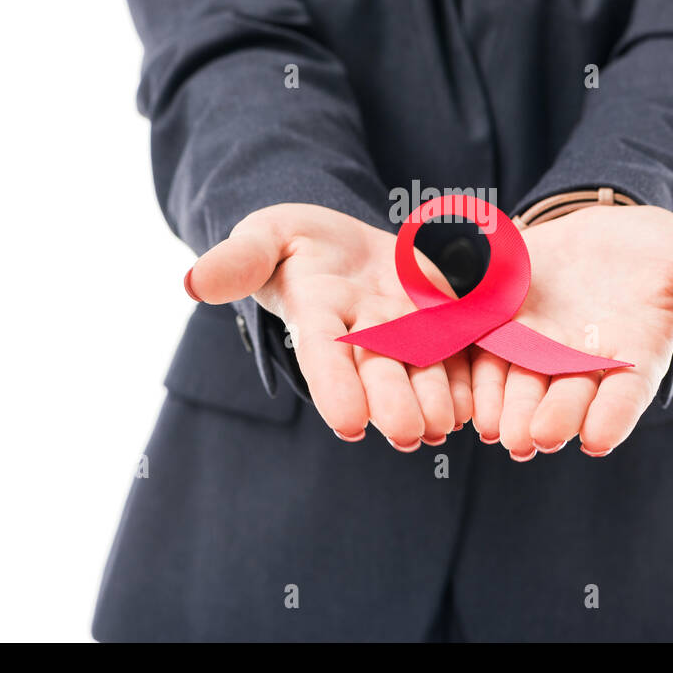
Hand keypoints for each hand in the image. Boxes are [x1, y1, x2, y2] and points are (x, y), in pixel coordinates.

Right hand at [185, 204, 471, 449]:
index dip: (334, 388)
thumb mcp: (264, 237)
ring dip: (434, 396)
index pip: (321, 355)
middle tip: (410, 434)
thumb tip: (192, 281)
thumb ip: (239, 259)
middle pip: (378, 371)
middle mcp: (361, 334)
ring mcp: (402, 329)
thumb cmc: (292, 241)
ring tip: (446, 423)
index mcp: (317, 316)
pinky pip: (455, 347)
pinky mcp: (438, 317)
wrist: (342, 242)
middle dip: (393, 403)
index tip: (349, 423)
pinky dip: (466, 372)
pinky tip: (479, 398)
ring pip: (420, 367)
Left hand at [469, 205, 672, 458]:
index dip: (612, 418)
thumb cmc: (657, 254)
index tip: (600, 438)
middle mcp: (581, 368)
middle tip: (538, 436)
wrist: (602, 230)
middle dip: (551, 418)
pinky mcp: (500, 326)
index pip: (624, 398)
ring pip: (519, 385)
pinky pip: (484, 353)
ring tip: (499, 425)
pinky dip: (474, 369)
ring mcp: (537, 351)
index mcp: (632, 362)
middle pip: (565, 401)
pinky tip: (462, 387)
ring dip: (508, 405)